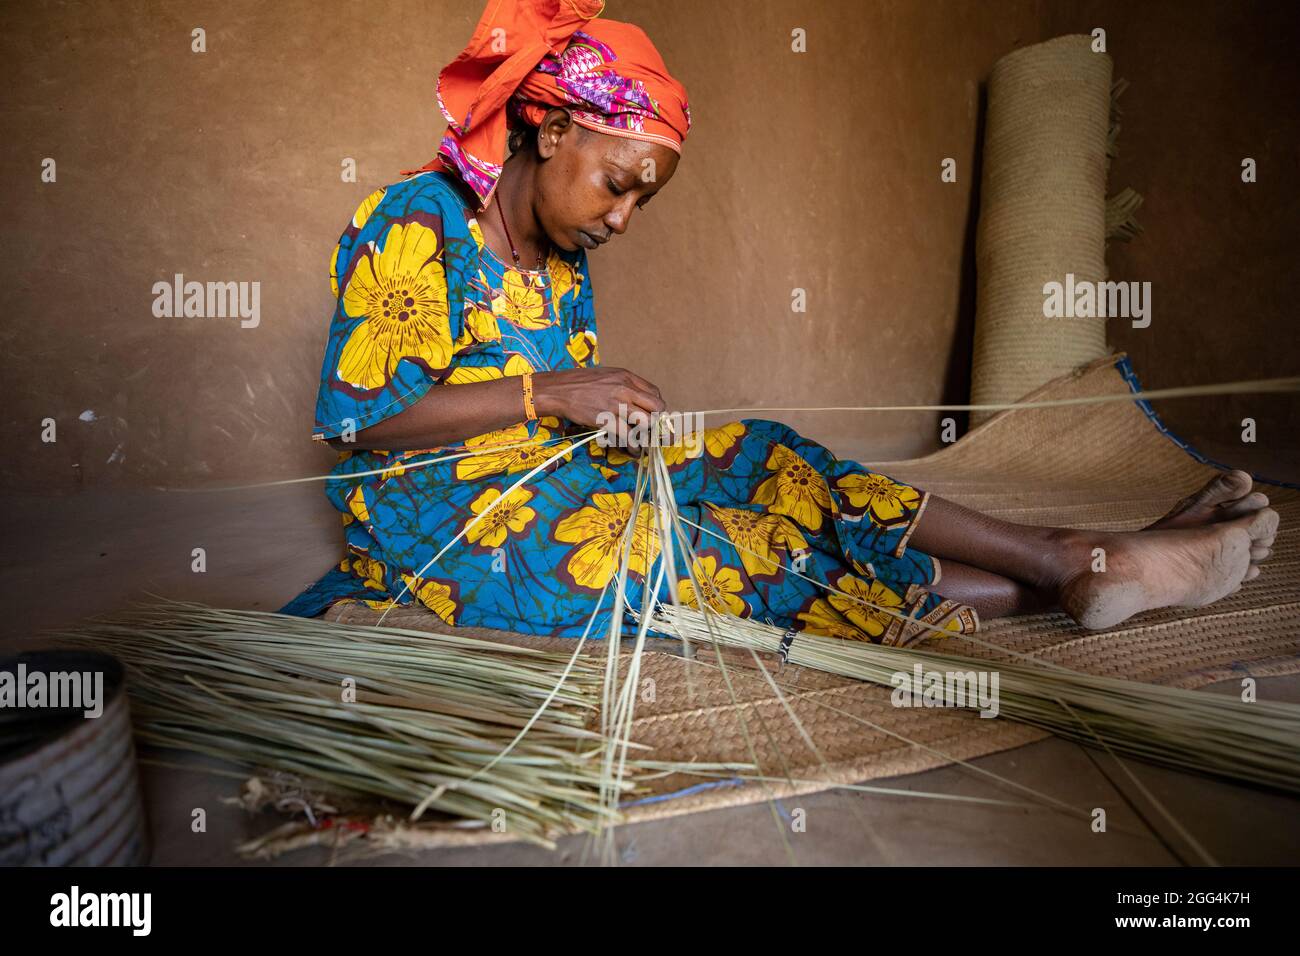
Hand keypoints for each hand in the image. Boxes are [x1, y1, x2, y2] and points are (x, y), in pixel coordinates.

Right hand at [533, 367, 666, 452]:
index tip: (651, 416)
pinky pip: (629, 436)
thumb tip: (637, 400)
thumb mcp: (607, 375)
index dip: (656, 407)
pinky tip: (632, 450)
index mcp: (627, 377)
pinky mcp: (607, 420)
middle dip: (656, 421)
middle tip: (649, 429)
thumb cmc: (580, 383)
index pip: (655, 393)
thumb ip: (624, 385)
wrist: (558, 390)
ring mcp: (617, 405)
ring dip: (646, 435)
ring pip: (646, 422)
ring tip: (642, 441)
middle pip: (657, 407)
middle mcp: (625, 389)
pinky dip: (634, 446)